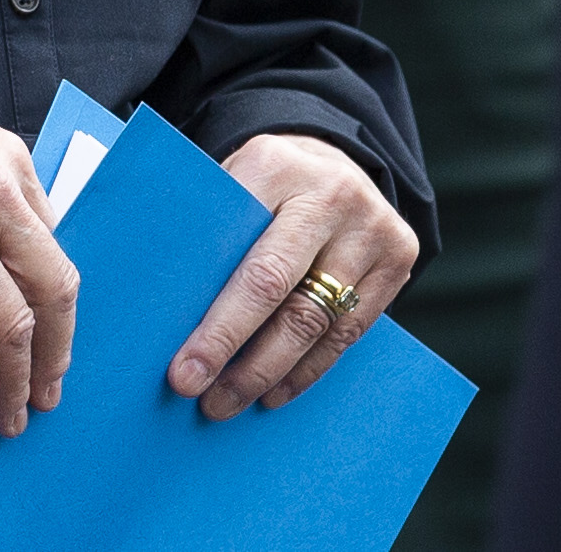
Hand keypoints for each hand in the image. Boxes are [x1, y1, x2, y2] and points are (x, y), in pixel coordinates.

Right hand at [0, 87, 75, 435]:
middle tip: (47, 390)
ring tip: (11, 413)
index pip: (53, 244)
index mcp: (5, 157)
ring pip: (16, 325)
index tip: (52, 339)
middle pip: (53, 286)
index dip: (55, 304)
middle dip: (56, 351)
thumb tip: (10, 282)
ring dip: (18, 381)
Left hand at [169, 134, 419, 418]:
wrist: (338, 159)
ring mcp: (371, 226)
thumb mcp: (231, 184)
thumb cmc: (263, 186)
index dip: (214, 325)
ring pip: (316, 321)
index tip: (181, 372)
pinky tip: (274, 392)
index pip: (243, 259)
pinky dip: (307, 368)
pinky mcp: (399, 256)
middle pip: (280, 292)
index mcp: (275, 167)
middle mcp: (331, 194)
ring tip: (228, 402)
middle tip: (200, 396)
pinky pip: (349, 330)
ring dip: (268, 372)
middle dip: (236, 354)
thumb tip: (161, 314)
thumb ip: (207, 233)